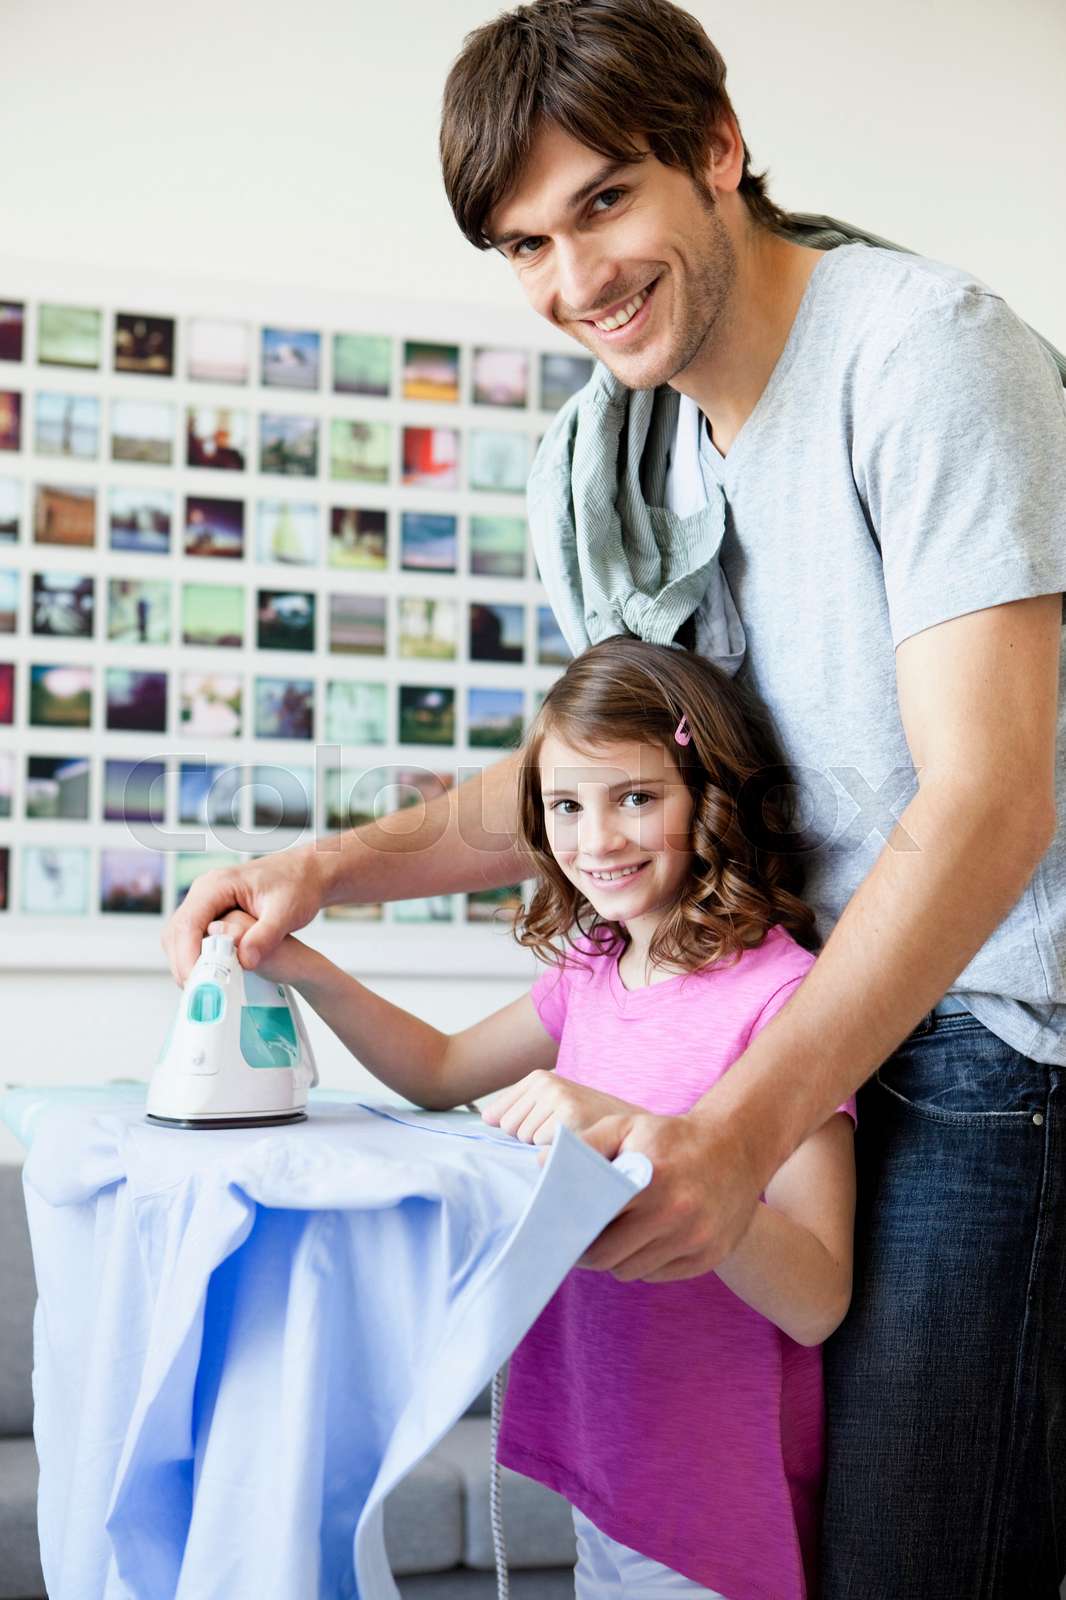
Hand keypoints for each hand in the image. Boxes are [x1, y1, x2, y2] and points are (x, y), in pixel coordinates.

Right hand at [162, 846, 329, 986]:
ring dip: (185, 962)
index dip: (187, 955)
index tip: (197, 982)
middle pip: (177, 931)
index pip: (189, 922)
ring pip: (180, 936)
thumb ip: (265, 936)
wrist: (305, 873)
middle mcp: (205, 891)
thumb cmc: (297, 886)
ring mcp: (206, 901)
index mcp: (218, 885)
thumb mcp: (286, 912)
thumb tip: (244, 961)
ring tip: (202, 988)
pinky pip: (192, 936)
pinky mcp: (211, 912)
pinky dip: (195, 957)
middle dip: (183, 963)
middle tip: (197, 992)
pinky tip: (210, 975)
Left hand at [479, 1070, 639, 1146]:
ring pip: (524, 1137)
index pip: (499, 1115)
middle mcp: (547, 1083)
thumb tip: (486, 1118)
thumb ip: (518, 1107)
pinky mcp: (569, 1117)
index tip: (543, 1127)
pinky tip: (574, 1143)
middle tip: (560, 1133)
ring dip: (543, 1145)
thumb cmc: (588, 1120)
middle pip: (509, 1127)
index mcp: (539, 1078)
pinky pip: (540, 1146)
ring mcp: (558, 1098)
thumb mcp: (552, 1105)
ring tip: (569, 1137)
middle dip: (529, 1136)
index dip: (520, 1128)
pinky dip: (554, 1152)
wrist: (630, 1127)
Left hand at [575, 1109, 763, 1284]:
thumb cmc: (671, 1137)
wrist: (738, 1146)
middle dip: (589, 1253)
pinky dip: (646, 1263)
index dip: (573, 1232)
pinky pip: (660, 1275)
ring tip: (616, 1236)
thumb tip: (541, 1164)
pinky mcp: (710, 1256)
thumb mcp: (627, 1126)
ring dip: (618, 1260)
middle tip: (582, 1241)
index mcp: (651, 1180)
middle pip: (608, 1258)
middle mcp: (676, 1213)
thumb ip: (585, 1144)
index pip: (594, 1224)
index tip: (563, 1230)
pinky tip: (647, 1239)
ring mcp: (696, 1238)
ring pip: (632, 1272)